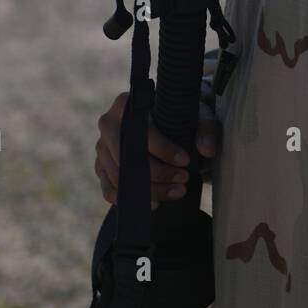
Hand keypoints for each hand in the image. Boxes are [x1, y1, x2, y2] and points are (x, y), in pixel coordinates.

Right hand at [94, 92, 218, 207]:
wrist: (166, 120)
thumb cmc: (179, 114)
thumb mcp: (197, 114)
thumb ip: (206, 129)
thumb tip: (207, 150)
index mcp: (126, 105)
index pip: (141, 130)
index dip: (163, 149)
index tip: (185, 161)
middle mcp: (108, 124)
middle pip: (127, 156)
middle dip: (157, 173)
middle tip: (183, 180)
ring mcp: (102, 147)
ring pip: (120, 176)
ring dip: (150, 189)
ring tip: (176, 191)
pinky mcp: (101, 167)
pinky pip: (109, 189)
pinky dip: (130, 200)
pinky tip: (155, 203)